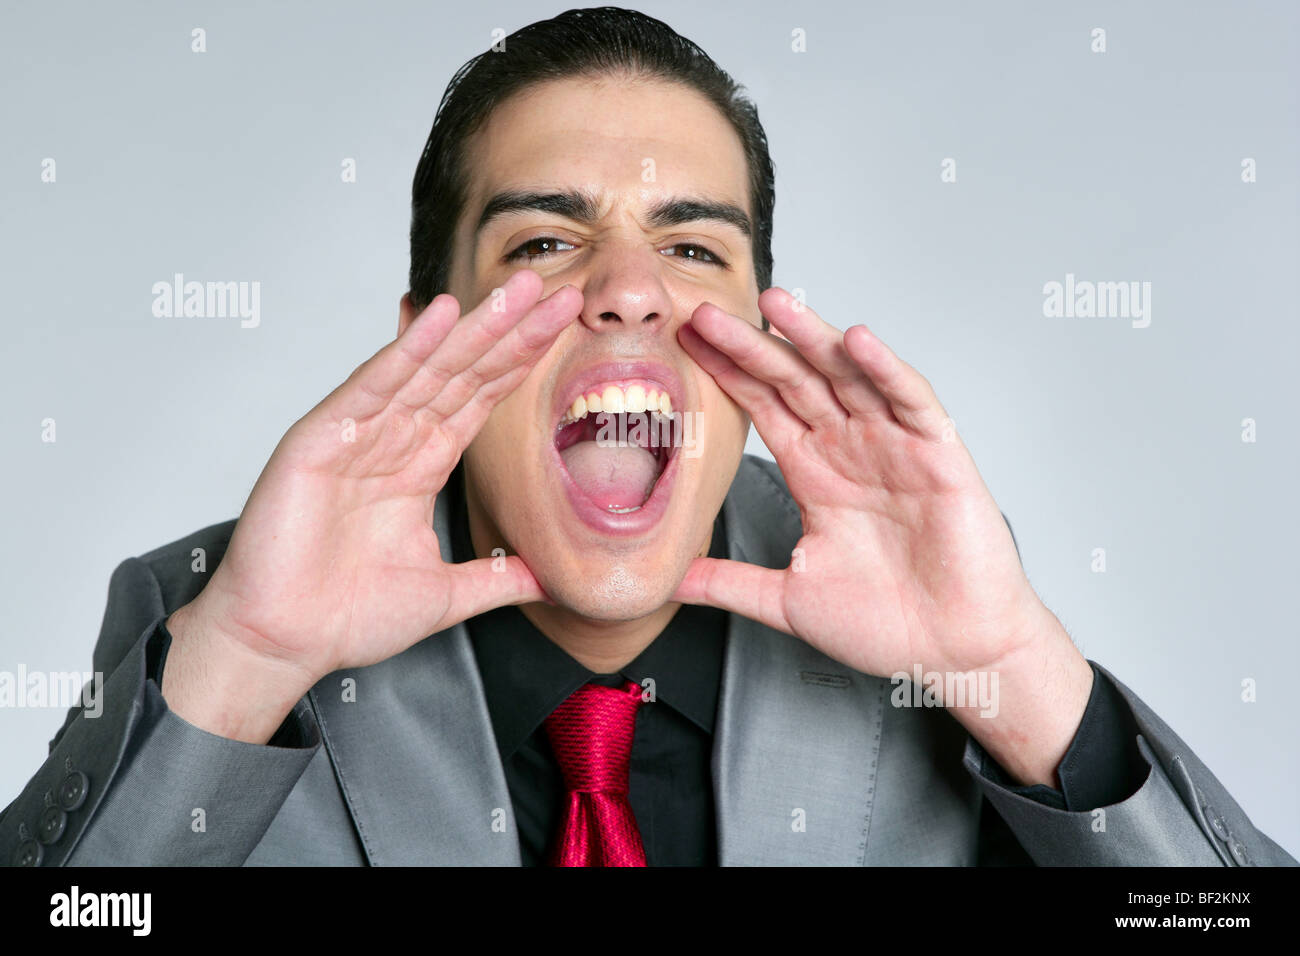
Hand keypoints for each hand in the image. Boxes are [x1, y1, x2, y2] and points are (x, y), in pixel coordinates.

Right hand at [165, 270, 580, 740]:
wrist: (282, 643)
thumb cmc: (344, 616)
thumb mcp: (445, 595)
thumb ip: (497, 580)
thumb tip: (548, 578)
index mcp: (420, 465)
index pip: (481, 399)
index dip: (521, 361)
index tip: (564, 328)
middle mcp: (393, 440)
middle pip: (463, 372)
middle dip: (511, 330)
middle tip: (559, 291)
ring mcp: (359, 435)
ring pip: (428, 369)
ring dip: (474, 327)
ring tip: (516, 289)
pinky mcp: (322, 439)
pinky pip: (373, 385)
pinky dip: (407, 349)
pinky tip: (441, 315)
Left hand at [672, 288, 1092, 784]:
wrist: (954, 652)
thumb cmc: (885, 625)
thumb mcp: (787, 600)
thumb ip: (729, 583)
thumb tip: (669, 580)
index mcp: (814, 473)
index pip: (763, 407)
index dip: (727, 373)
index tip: (687, 342)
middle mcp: (851, 449)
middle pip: (794, 381)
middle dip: (752, 346)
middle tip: (708, 311)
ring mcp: (895, 447)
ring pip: (848, 377)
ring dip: (813, 339)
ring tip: (775, 303)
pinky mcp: (940, 456)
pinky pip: (910, 402)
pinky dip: (885, 370)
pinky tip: (855, 342)